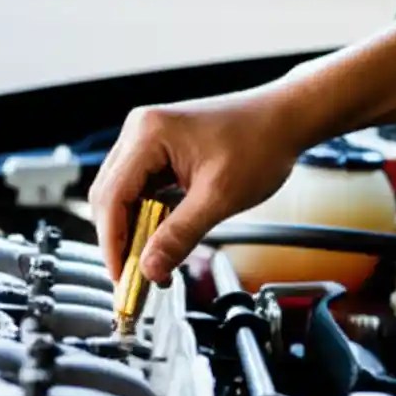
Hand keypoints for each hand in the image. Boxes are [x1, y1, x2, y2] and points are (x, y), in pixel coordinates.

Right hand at [88, 83, 316, 284]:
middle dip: (119, 239)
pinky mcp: (160, 148)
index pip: (111, 197)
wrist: (286, 119)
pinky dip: (146, 215)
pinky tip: (157, 237)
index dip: (112, 242)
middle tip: (132, 276)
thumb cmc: (261, 142)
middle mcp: (140, 130)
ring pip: (122, 194)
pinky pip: (141, 187)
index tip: (121, 275)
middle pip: (110, 196)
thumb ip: (179, 236)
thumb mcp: (219, 198)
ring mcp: (149, 138)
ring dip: (132, 229)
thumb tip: (150, 269)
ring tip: (147, 261)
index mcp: (148, 134)